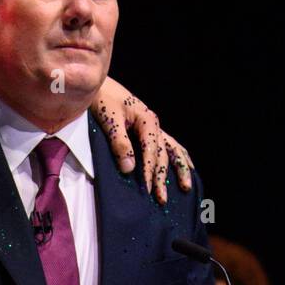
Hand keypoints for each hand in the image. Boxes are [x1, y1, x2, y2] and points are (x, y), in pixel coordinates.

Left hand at [91, 78, 194, 204]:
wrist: (98, 86)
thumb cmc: (102, 99)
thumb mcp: (109, 119)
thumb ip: (119, 143)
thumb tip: (129, 168)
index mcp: (147, 120)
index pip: (151, 151)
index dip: (150, 171)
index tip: (147, 189)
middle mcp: (154, 125)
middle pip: (162, 155)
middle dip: (162, 177)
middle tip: (162, 199)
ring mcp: (152, 128)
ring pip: (171, 151)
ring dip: (177, 170)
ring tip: (186, 187)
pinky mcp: (147, 130)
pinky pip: (168, 145)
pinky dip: (178, 156)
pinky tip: (186, 166)